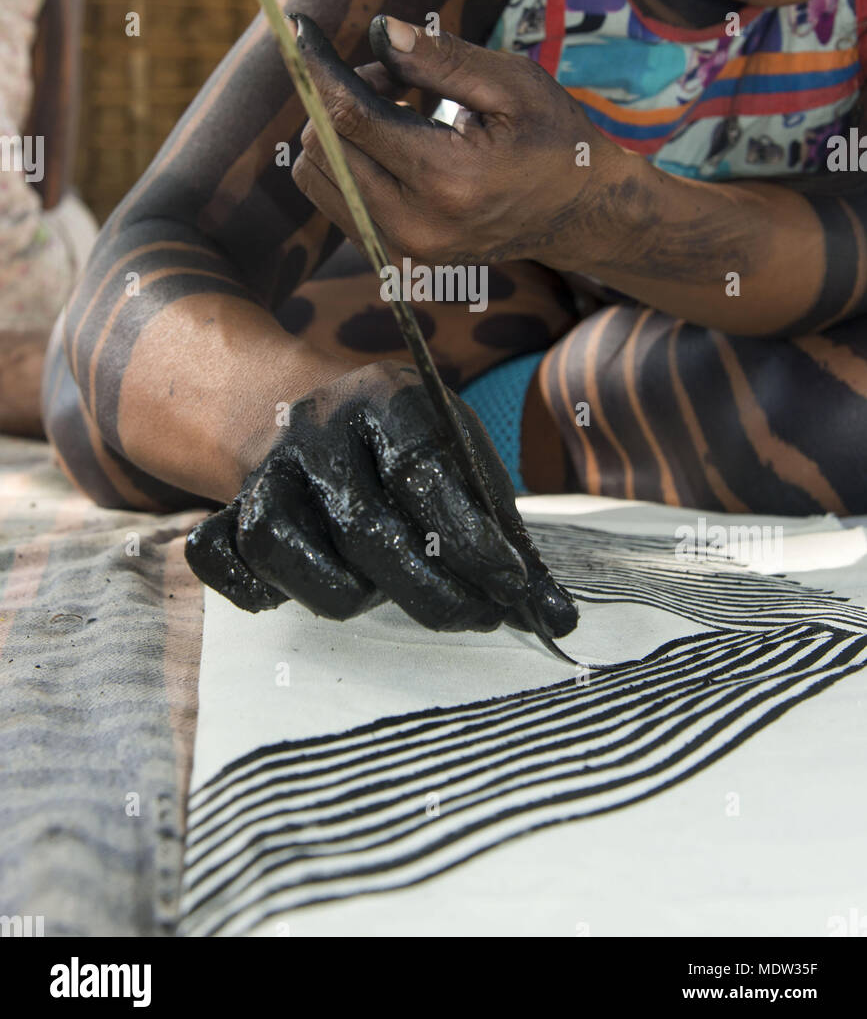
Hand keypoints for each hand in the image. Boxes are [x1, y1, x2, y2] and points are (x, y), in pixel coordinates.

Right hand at [184, 360, 576, 638]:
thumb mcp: (464, 463)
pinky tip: (298, 594)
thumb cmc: (411, 451)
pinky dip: (252, 589)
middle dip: (430, 590)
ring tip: (386, 592)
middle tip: (478, 614)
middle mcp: (317, 428)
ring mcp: (265, 469)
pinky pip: (214, 556)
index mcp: (385, 399)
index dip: (469, 537)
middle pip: (364, 527)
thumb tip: (558, 619)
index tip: (512, 584)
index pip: (424, 471)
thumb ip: (506, 536)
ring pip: (281, 546)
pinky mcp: (228, 507)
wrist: (318, 413)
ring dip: (345, 592)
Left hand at [289, 13, 624, 269]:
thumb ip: (442, 60)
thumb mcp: (513, 85)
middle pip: (323, 148)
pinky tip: (394, 140)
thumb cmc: (554, 138)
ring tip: (396, 108)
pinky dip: (349, 159)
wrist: (580, 215)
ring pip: (318, 177)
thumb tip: (377, 31)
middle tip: (389, 73)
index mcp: (448, 180)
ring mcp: (403, 250)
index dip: (320, 69)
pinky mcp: (396, 257)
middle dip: (338, 97)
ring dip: (338, 131)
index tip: (301, 28)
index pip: (351, 118)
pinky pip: (337, 199)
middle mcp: (416, 225)